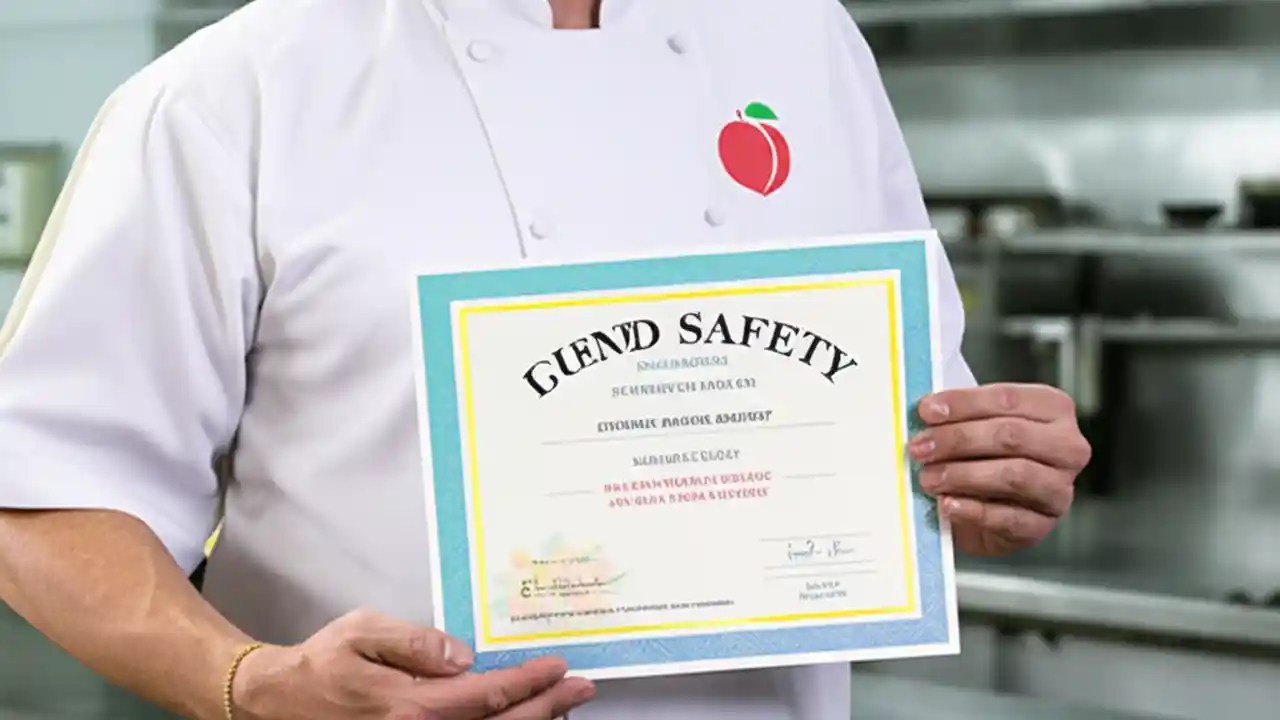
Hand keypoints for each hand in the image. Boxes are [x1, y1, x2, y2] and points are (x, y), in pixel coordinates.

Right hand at [232, 609, 594, 719]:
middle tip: (582, 687)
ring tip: (562, 705)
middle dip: (548, 708)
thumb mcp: (363, 632)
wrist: (276, 704)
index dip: (530, 682)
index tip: (560, 666)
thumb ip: (416, 642)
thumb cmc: (321, 665)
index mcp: (411, 707)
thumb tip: (463, 655)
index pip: (488, 696)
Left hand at [910, 383, 1090, 555]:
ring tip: (929, 477)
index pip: (1008, 399)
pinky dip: (973, 510)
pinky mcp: (1042, 526)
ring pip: (1014, 475)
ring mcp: (1059, 489)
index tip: (927, 411)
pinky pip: (1008, 518)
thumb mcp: (976, 426)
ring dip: (963, 475)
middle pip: (1012, 435)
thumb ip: (959, 414)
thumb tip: (927, 410)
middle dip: (959, 439)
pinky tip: (947, 504)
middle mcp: (1067, 447)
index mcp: (1053, 408)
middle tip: (921, 447)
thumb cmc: (983, 457)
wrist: (987, 512)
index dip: (964, 403)